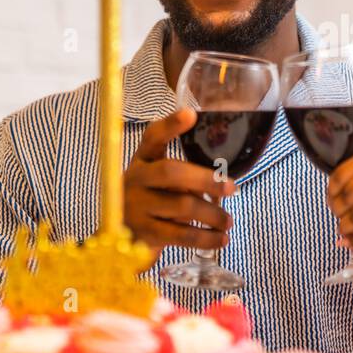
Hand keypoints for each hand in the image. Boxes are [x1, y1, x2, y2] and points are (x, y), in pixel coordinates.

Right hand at [123, 108, 236, 263]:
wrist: (121, 238)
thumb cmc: (150, 201)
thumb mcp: (158, 181)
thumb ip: (183, 175)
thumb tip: (223, 182)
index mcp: (142, 160)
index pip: (153, 137)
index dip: (171, 125)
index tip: (191, 114)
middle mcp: (135, 179)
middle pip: (170, 172)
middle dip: (205, 179)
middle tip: (231, 187)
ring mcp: (136, 207)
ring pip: (181, 206)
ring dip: (212, 214)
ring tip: (228, 221)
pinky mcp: (144, 233)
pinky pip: (181, 235)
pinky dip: (206, 237)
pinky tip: (221, 238)